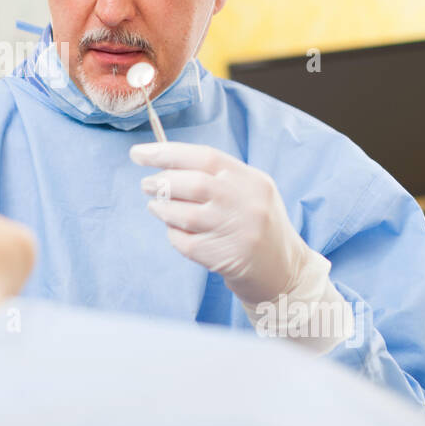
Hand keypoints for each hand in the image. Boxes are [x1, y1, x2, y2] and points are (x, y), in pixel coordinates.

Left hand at [130, 140, 351, 349]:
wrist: (285, 272)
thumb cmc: (255, 225)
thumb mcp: (248, 192)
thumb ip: (214, 177)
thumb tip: (163, 163)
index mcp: (252, 180)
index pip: (205, 157)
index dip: (167, 153)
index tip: (139, 154)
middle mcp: (247, 203)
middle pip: (193, 184)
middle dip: (161, 182)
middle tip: (146, 184)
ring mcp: (237, 232)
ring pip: (185, 214)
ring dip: (162, 208)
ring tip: (156, 206)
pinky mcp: (223, 257)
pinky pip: (184, 242)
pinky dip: (173, 234)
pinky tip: (175, 231)